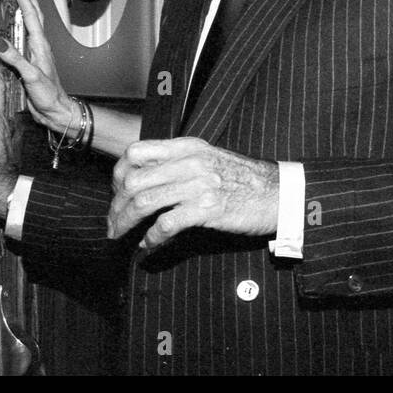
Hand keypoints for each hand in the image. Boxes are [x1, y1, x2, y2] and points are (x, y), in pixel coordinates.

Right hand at [0, 0, 74, 133]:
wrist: (57, 112)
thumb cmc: (50, 96)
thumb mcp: (32, 76)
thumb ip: (17, 59)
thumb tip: (0, 42)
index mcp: (40, 46)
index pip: (31, 15)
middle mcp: (37, 46)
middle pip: (31, 15)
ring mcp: (32, 54)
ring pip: (25, 25)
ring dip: (19, 10)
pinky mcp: (27, 63)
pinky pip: (17, 40)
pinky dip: (12, 30)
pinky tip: (5, 29)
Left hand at [108, 138, 279, 248]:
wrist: (278, 193)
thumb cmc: (244, 180)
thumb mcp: (209, 158)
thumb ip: (179, 162)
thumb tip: (147, 178)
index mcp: (187, 147)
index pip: (136, 153)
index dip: (118, 174)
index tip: (117, 193)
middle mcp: (189, 162)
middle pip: (133, 180)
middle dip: (116, 206)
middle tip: (113, 222)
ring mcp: (198, 184)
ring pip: (143, 202)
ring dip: (125, 223)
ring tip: (121, 235)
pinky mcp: (206, 208)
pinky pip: (165, 224)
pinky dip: (151, 238)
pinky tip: (148, 245)